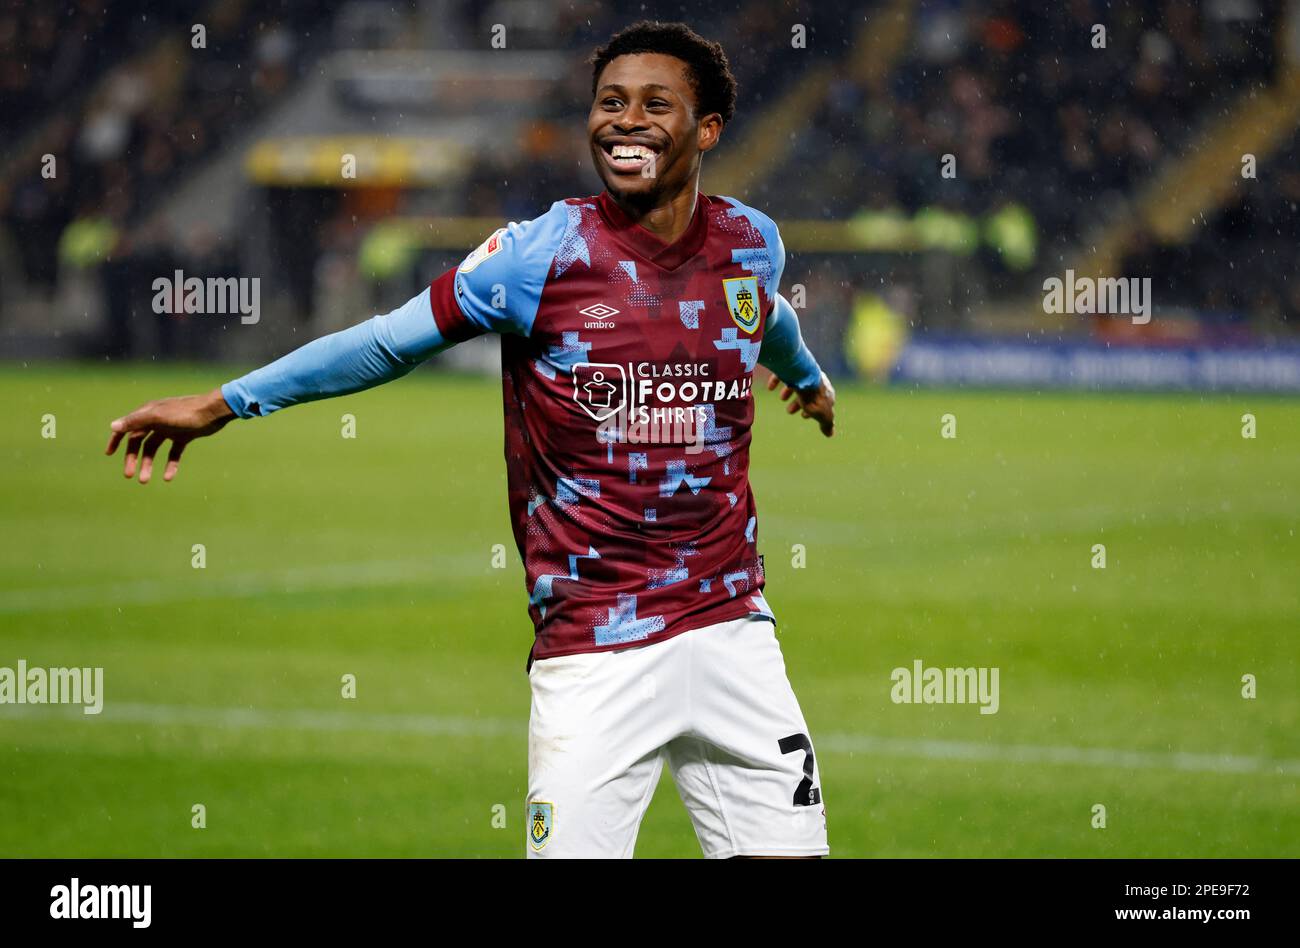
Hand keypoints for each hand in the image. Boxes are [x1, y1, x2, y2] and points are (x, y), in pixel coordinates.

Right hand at [105, 388, 235, 483]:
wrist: (215, 411)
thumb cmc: (186, 412)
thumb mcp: (159, 418)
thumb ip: (136, 421)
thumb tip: (113, 426)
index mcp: (148, 413)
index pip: (126, 427)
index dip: (116, 440)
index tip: (109, 454)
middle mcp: (157, 420)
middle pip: (139, 442)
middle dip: (133, 458)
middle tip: (130, 475)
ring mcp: (170, 428)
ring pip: (154, 449)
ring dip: (148, 464)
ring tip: (145, 481)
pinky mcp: (184, 436)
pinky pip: (173, 452)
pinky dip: (170, 464)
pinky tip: (168, 477)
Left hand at [767, 370, 834, 436]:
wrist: (803, 376)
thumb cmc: (813, 397)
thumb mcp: (822, 414)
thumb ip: (826, 424)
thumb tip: (830, 434)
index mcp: (826, 391)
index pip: (823, 401)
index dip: (814, 410)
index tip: (804, 417)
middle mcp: (816, 380)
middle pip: (808, 393)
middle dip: (798, 403)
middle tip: (789, 411)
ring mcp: (804, 372)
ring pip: (796, 383)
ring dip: (788, 392)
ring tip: (781, 398)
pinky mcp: (791, 366)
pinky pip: (783, 373)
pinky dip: (776, 381)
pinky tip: (770, 388)